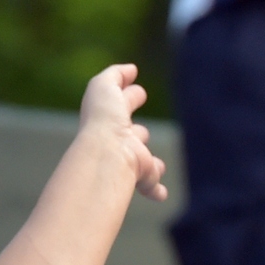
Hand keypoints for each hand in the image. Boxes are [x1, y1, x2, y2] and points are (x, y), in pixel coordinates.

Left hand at [79, 64, 167, 202]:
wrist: (107, 155)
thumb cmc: (104, 120)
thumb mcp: (104, 87)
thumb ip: (116, 74)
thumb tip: (131, 70)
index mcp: (109, 117)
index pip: (119, 103)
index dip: (126, 95)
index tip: (137, 91)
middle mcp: (117, 140)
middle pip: (129, 132)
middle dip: (136, 129)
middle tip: (142, 131)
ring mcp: (129, 160)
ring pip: (141, 159)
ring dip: (147, 160)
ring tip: (155, 164)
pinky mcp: (141, 176)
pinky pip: (151, 182)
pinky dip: (156, 187)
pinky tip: (161, 194)